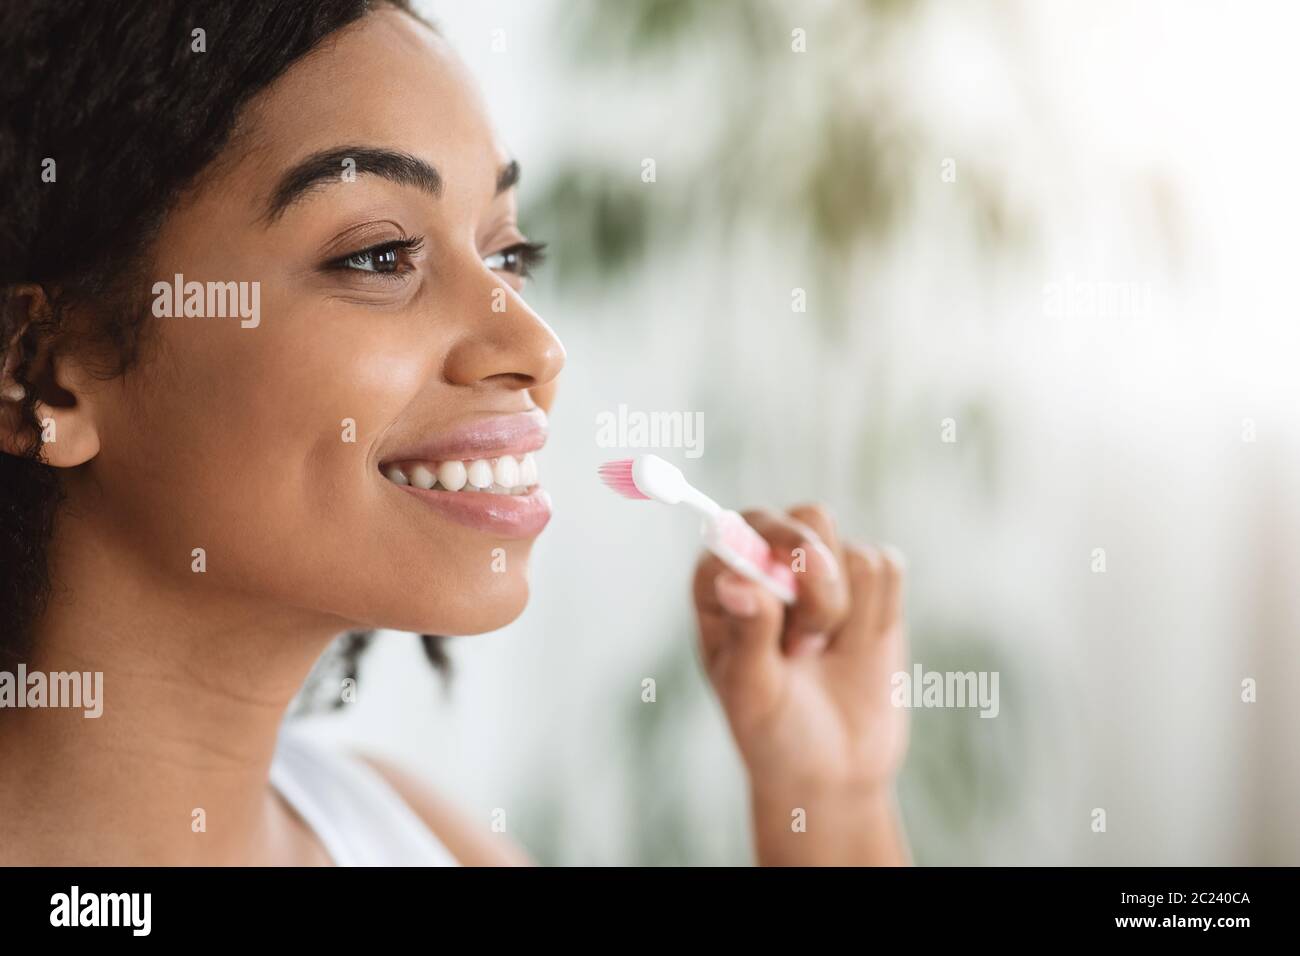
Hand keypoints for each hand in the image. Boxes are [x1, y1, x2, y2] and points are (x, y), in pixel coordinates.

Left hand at [692, 505, 909, 863]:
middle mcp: (766, 562)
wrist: (832, 770)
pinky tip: (856, 647)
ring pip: (852, 549)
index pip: (743, 527)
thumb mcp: (752, 694)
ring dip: (846, 610)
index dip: (769, 557)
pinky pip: (887, 564)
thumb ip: (747, 634)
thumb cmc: (775, 733)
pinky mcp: (868, 585)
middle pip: (806, 520)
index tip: (779, 608)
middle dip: (818, 582)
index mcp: (719, 581)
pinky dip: (881, 611)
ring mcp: (820, 571)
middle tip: (806, 646)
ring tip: (822, 653)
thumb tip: (735, 579)